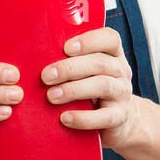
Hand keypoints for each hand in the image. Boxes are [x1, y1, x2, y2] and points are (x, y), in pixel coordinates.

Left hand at [40, 26, 136, 149]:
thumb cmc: (92, 90)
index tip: (66, 47)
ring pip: (103, 86)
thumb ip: (70, 61)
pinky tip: (65, 118)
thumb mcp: (86, 72)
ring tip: (51, 96)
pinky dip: (83, 118)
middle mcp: (121, 71)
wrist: (117, 121)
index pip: (110, 38)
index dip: (89, 41)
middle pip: (100, 63)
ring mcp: (123, 94)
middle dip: (70, 68)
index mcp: (113, 54)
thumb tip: (36, 56)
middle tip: (46, 76)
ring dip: (74, 90)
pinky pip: (104, 117)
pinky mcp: (120, 117)